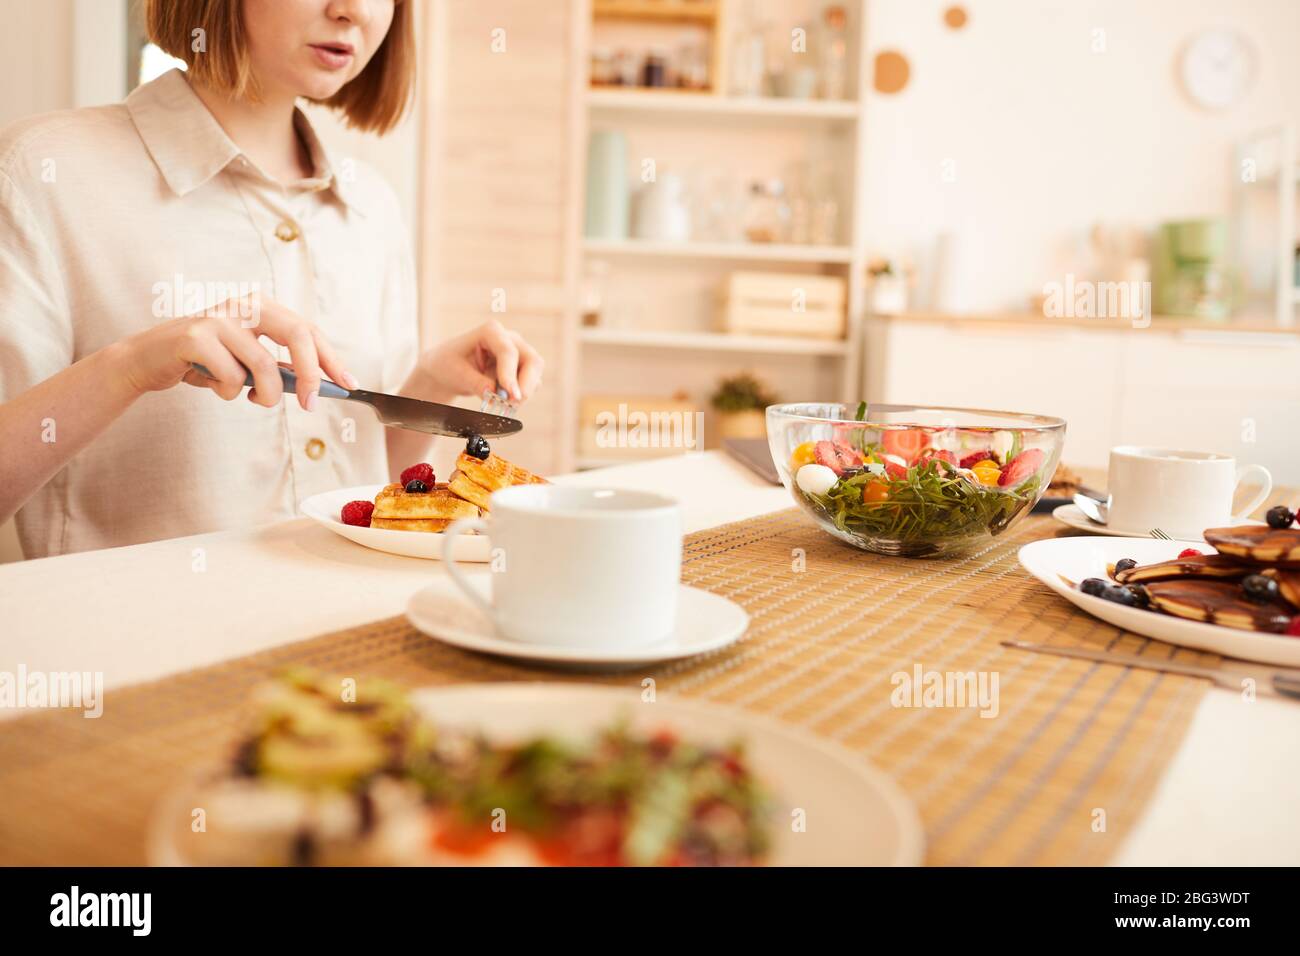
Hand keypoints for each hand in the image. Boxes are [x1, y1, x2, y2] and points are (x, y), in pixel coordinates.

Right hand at [118, 295, 355, 409]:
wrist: (148, 360)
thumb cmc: (205, 362)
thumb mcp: (246, 361)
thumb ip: (279, 367)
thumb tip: (318, 385)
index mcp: (260, 306)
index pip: (308, 330)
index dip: (331, 359)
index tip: (348, 385)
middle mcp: (243, 304)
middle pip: (297, 334)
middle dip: (312, 375)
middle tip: (311, 405)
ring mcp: (219, 317)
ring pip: (264, 365)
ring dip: (264, 394)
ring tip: (252, 399)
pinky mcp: (195, 336)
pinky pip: (230, 376)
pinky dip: (227, 392)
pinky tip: (212, 385)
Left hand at [417, 320, 543, 403]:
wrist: (448, 369)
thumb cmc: (449, 365)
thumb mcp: (457, 374)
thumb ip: (477, 383)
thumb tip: (496, 394)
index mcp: (491, 331)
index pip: (508, 352)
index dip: (510, 374)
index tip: (509, 396)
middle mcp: (510, 339)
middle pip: (532, 360)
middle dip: (526, 384)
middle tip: (512, 404)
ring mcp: (519, 353)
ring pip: (535, 374)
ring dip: (522, 393)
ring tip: (500, 404)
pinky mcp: (522, 368)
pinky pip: (530, 384)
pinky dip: (520, 396)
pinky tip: (502, 400)